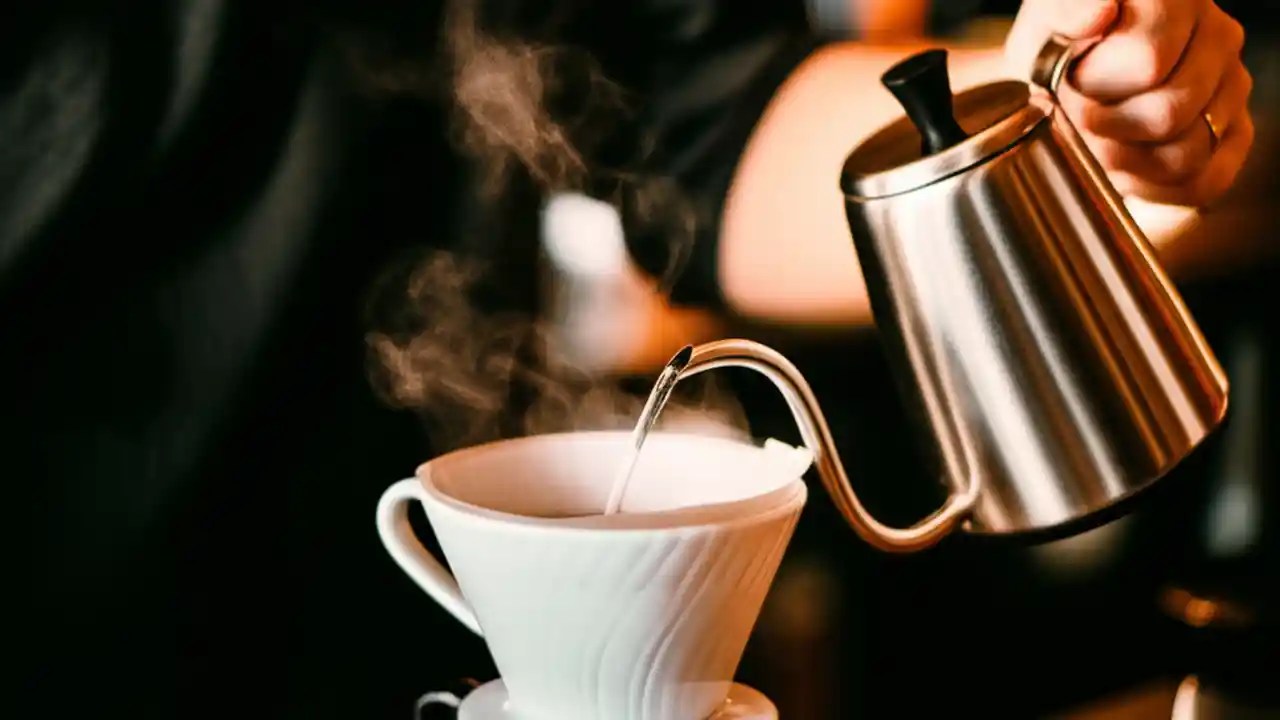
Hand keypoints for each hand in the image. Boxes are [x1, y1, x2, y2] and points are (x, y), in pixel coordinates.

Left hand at [1006, 0, 1253, 206]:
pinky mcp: (1234, 133)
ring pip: (1186, 155)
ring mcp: (1231, 87)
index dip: (1095, 88)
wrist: (1070, 77)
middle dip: (1106, 130)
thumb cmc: (1059, 50)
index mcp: (1175, 2)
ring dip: (1126, 162)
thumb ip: (1065, 13)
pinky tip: (1124, 167)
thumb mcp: (1046, 25)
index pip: (1147, 62)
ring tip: (1098, 141)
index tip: (1070, 83)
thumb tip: (1099, 13)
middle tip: (1080, 118)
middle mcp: (1217, 37)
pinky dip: (1153, 188)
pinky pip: (1202, 182)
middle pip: (1168, 114)